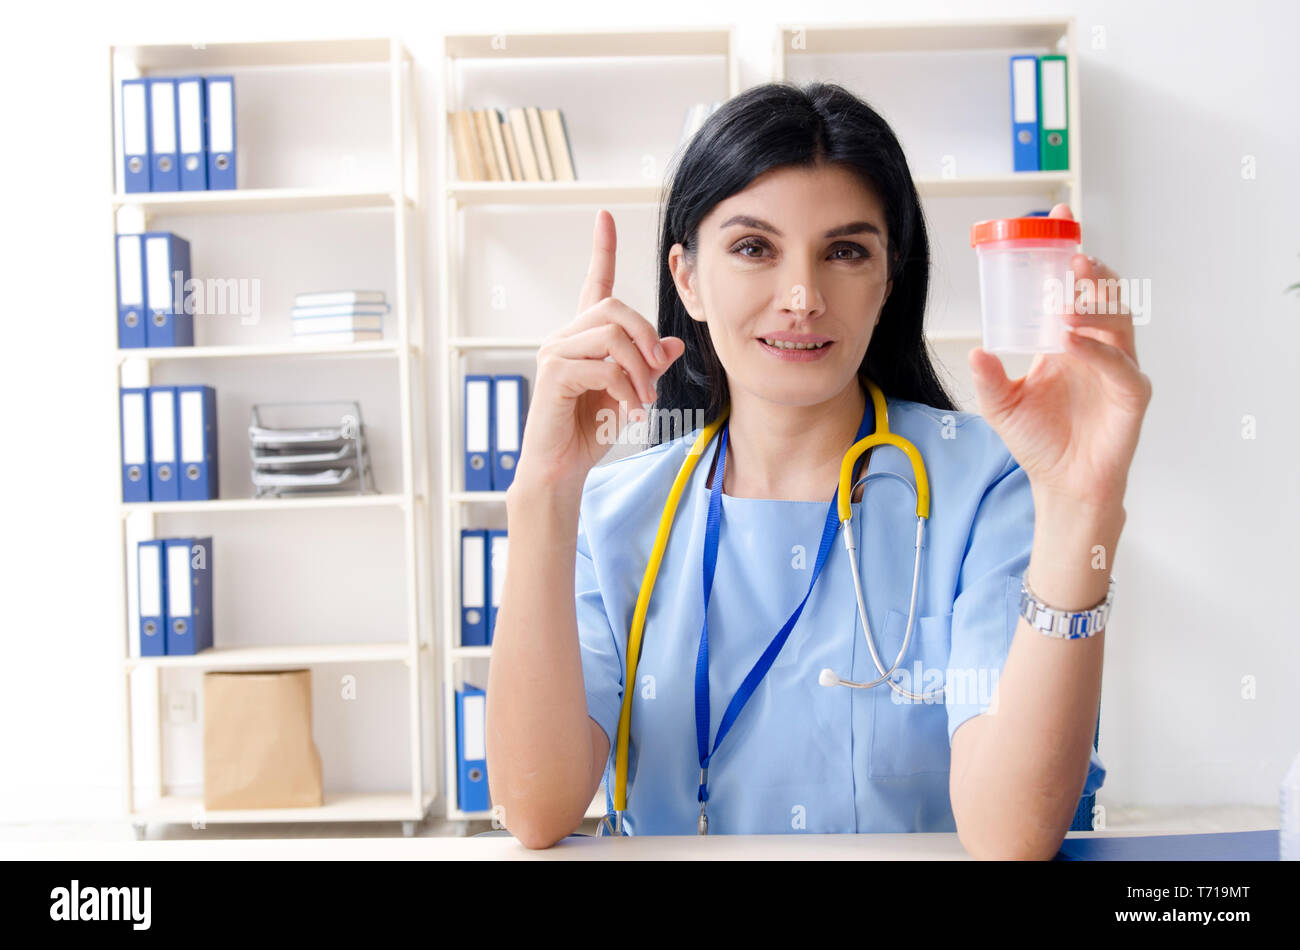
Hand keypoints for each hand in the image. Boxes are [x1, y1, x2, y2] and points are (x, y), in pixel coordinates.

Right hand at [511, 209, 686, 495]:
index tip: (605, 216)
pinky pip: (603, 365)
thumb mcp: (630, 394)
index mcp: (582, 336)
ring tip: (643, 399)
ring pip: (612, 334)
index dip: (602, 249)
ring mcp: (554, 352)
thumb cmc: (588, 431)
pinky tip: (627, 408)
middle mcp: (564, 337)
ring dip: (639, 369)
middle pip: (616, 308)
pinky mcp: (554, 374)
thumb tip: (672, 345)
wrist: (561, 468)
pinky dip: (625, 387)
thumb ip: (648, 367)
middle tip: (656, 376)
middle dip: (646, 339)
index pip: (594, 283)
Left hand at [968, 204, 1151, 511]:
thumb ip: (989, 378)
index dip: (1068, 250)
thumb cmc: (1040, 440)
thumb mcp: (1001, 404)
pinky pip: (1119, 364)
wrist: (1062, 484)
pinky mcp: (1131, 394)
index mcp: (1071, 338)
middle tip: (1069, 253)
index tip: (1058, 218)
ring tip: (1068, 289)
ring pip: (1117, 320)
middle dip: (1089, 270)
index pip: (1074, 285)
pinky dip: (1096, 349)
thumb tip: (974, 351)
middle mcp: (1099, 345)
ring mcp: (1119, 367)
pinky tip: (1072, 340)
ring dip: (1094, 302)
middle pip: (1104, 293)